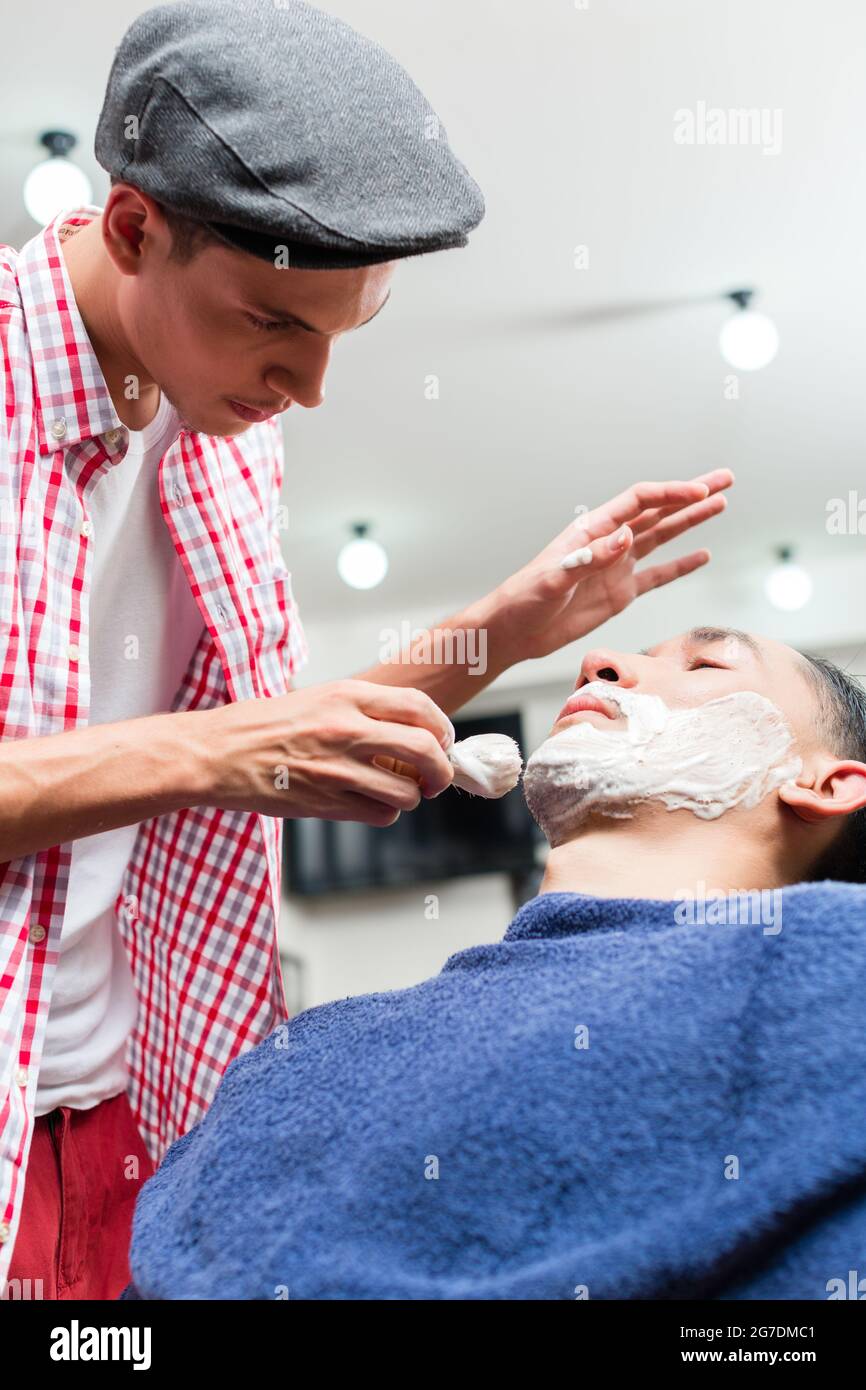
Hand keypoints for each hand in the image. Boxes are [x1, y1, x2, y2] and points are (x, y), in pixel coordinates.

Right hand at [197, 679, 454, 825]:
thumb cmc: (262, 725)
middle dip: (441, 770)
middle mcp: (347, 729)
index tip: (443, 741)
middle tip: (436, 778)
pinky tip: (368, 804)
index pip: (420, 708)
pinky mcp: (324, 802)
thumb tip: (410, 731)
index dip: (443, 728)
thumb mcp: (316, 699)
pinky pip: (379, 814)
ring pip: (407, 792)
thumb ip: (362, 711)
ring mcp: (336, 768)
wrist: (215, 753)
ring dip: (409, 797)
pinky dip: (383, 813)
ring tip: (393, 792)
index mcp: (346, 696)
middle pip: (426, 750)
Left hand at [488, 469, 733, 661]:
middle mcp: (609, 542)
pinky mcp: (619, 593)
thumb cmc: (524, 599)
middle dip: (691, 496)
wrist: (513, 631)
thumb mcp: (554, 579)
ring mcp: (617, 567)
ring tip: (721, 504)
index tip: (700, 492)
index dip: (671, 494)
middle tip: (725, 479)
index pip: (639, 502)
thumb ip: (591, 558)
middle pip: (658, 511)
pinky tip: (703, 555)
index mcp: (592, 530)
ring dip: (691, 522)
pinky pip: (657, 576)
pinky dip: (681, 566)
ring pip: (662, 537)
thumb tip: (626, 536)